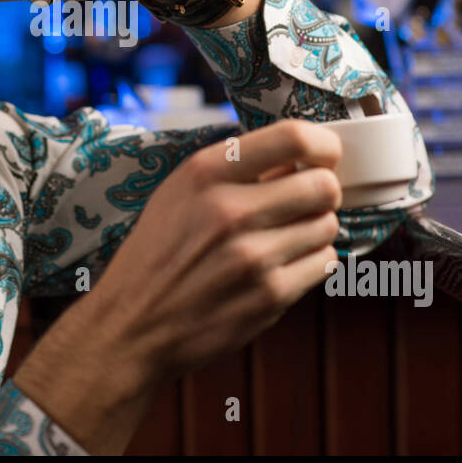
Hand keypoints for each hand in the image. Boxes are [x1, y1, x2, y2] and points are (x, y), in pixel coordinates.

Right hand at [91, 119, 341, 385]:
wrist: (133, 325)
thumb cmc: (158, 252)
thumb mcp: (179, 192)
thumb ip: (234, 168)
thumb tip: (298, 156)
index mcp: (205, 174)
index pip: (293, 137)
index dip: (323, 144)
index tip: (324, 154)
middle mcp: (230, 210)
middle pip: (323, 185)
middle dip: (322, 191)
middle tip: (305, 201)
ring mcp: (253, 257)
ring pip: (328, 225)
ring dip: (315, 229)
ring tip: (284, 237)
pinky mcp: (270, 297)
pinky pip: (325, 263)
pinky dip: (311, 262)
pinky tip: (280, 265)